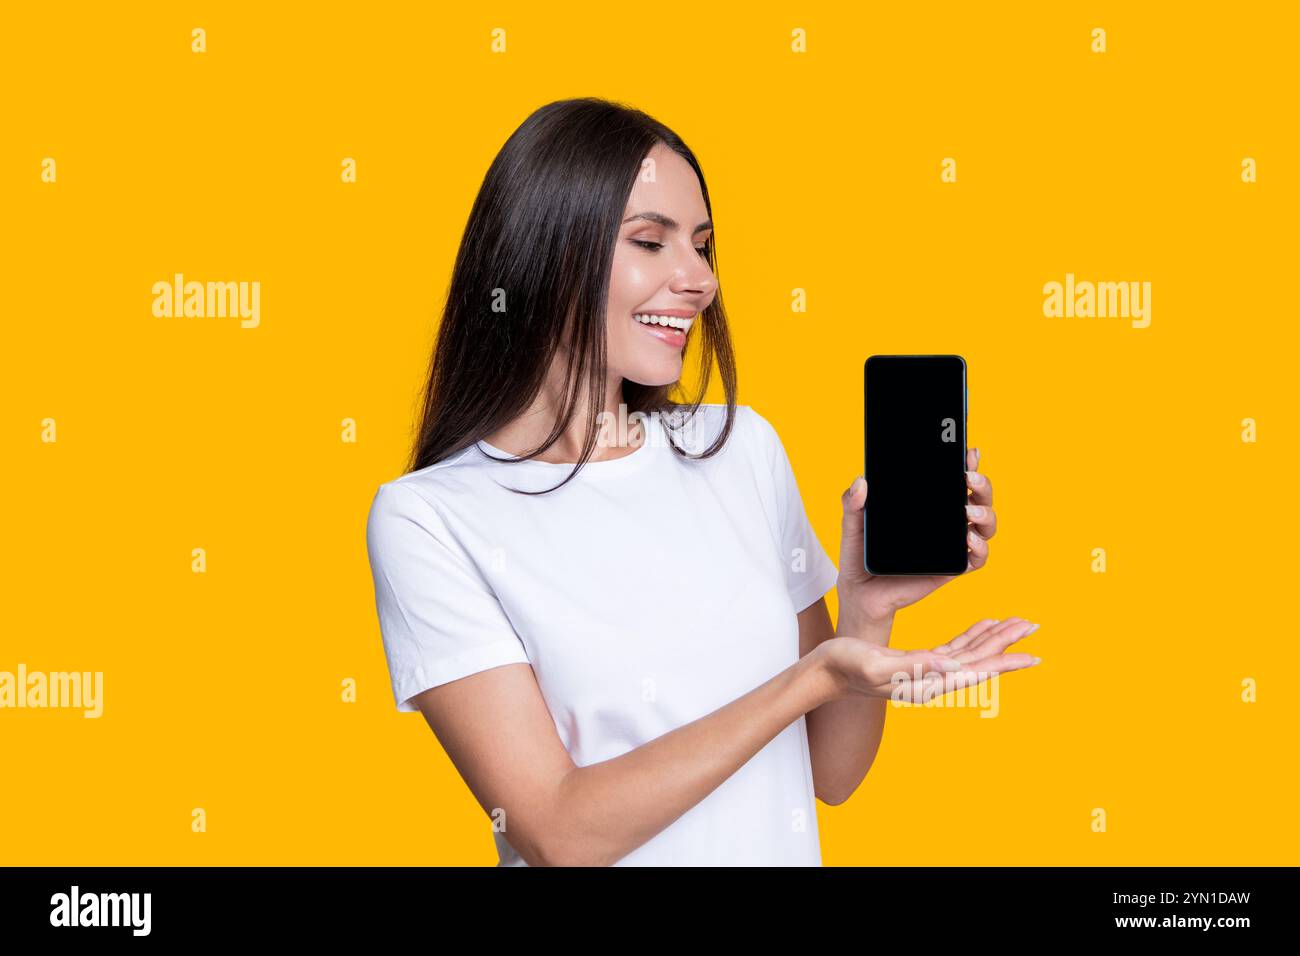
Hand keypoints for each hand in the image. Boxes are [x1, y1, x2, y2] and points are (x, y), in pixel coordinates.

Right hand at [815, 616, 1039, 702]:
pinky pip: (955, 647)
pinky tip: (985, 625)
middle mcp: (932, 680)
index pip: (974, 672)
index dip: (1004, 662)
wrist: (826, 671)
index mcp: (926, 684)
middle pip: (979, 660)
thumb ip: (914, 665)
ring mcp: (927, 671)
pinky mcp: (919, 660)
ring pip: (970, 652)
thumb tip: (954, 665)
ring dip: (994, 638)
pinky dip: (972, 634)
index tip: (1032, 656)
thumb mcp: (877, 663)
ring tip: (1017, 624)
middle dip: (1006, 644)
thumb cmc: (845, 666)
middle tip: (1032, 626)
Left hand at [837, 446, 996, 627]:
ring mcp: (951, 544)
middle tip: (969, 477)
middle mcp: (945, 519)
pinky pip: (977, 558)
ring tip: (969, 512)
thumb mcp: (852, 523)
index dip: (968, 463)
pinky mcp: (951, 568)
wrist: (860, 590)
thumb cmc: (861, 552)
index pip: (954, 478)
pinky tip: (967, 540)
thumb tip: (861, 482)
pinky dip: (980, 548)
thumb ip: (852, 502)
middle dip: (983, 483)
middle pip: (979, 496)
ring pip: (985, 525)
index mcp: (927, 502)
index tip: (968, 452)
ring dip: (986, 514)